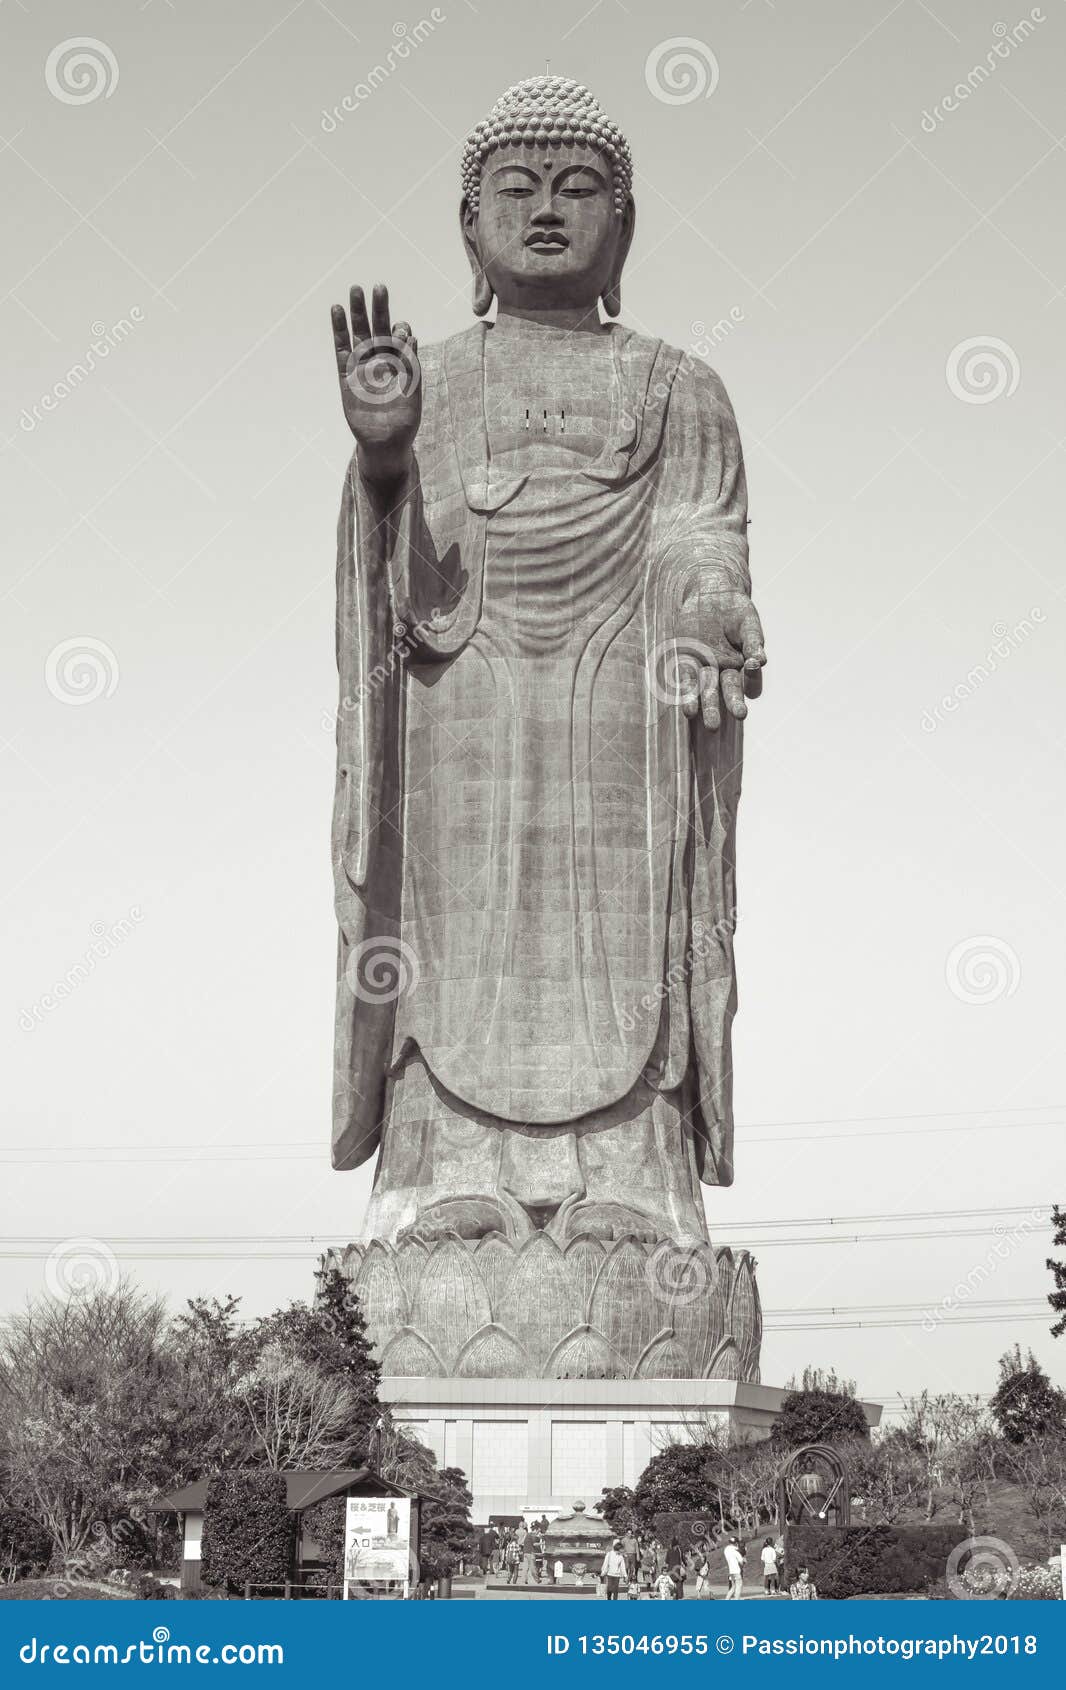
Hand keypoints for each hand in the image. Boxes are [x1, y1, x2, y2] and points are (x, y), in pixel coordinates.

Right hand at [330, 283, 420, 481]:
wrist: (386, 445)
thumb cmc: (404, 421)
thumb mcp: (412, 393)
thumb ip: (411, 366)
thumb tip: (412, 338)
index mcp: (400, 364)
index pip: (399, 338)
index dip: (400, 331)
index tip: (402, 331)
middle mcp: (381, 362)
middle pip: (378, 329)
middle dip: (378, 308)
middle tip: (378, 287)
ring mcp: (362, 367)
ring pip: (358, 334)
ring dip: (356, 313)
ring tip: (354, 290)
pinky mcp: (347, 376)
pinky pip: (341, 350)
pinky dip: (339, 331)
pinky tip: (336, 311)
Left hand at [671, 583, 765, 729]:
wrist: (710, 593)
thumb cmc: (734, 609)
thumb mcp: (747, 623)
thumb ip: (753, 642)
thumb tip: (760, 661)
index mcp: (745, 665)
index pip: (751, 683)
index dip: (753, 678)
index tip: (753, 665)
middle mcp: (726, 672)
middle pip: (731, 691)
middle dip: (733, 703)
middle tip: (740, 716)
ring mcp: (706, 668)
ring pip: (708, 691)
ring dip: (709, 707)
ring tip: (711, 725)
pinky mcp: (686, 661)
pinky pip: (687, 681)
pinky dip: (689, 695)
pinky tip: (689, 710)